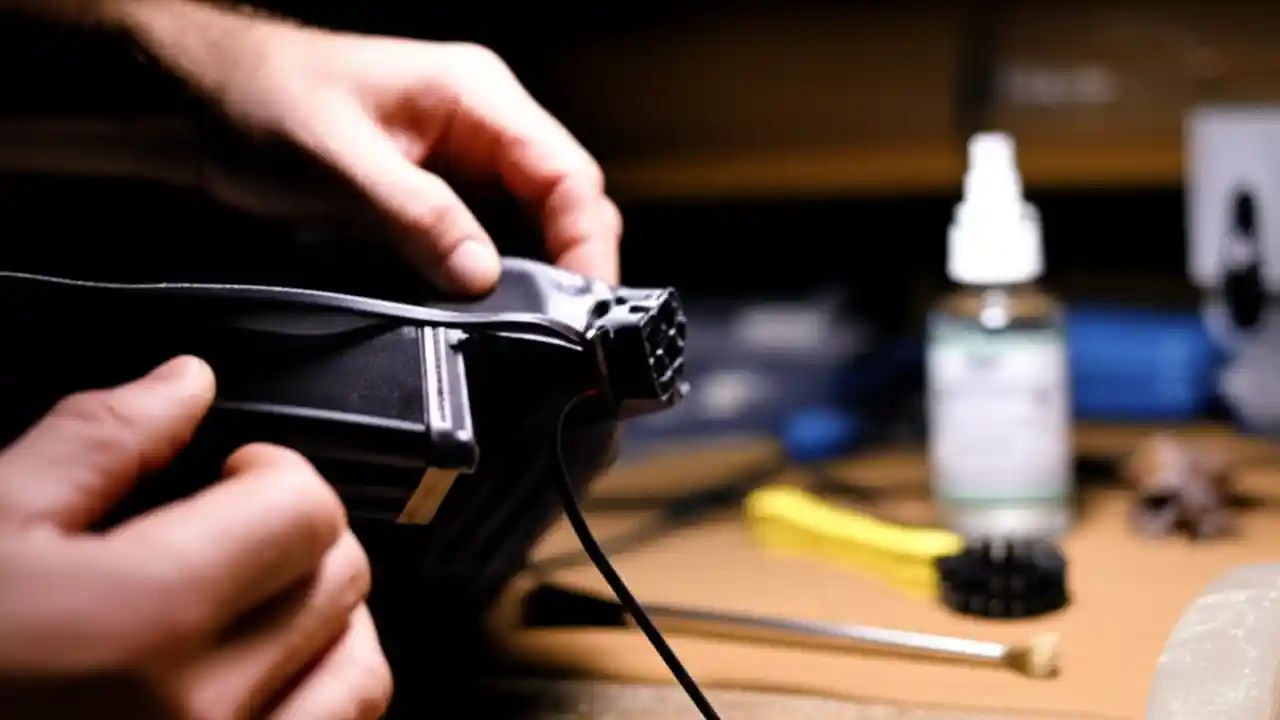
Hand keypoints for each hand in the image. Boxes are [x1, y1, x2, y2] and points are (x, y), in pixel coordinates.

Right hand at [0, 356, 391, 718]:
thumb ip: (96, 443)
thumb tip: (184, 383)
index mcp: (145, 619)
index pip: (307, 511)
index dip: (274, 474)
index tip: (235, 475)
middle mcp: (201, 713)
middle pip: (339, 582)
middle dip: (295, 538)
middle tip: (229, 536)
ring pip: (358, 675)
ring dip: (323, 622)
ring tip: (255, 605)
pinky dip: (316, 699)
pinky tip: (256, 678)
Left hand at [121, 0, 621, 295]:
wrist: (193, 99)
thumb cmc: (260, 100)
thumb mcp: (339, 160)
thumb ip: (418, 215)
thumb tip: (484, 278)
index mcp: (477, 97)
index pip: (567, 174)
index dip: (586, 244)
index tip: (584, 306)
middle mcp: (483, 129)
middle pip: (564, 205)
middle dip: (574, 270)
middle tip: (570, 336)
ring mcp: (462, 165)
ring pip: (533, 230)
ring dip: (540, 282)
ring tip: (540, 338)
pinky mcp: (437, 199)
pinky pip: (489, 244)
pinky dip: (498, 283)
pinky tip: (493, 319)